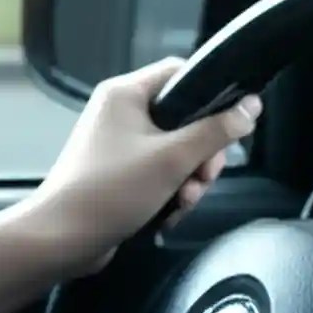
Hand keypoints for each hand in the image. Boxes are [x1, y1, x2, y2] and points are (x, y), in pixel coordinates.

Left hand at [28, 58, 261, 275]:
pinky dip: (170, 191)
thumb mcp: (173, 159)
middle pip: (183, 118)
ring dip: (188, 178)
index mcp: (126, 93)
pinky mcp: (118, 173)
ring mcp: (117, 144)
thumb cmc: (112, 190)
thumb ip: (216, 131)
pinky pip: (158, 172)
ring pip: (175, 150)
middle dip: (201, 153)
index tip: (230, 123)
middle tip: (205, 176)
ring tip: (184, 200)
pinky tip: (170, 212)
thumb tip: (251, 107)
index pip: (180, 73)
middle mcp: (120, 112)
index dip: (211, 93)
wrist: (61, 240)